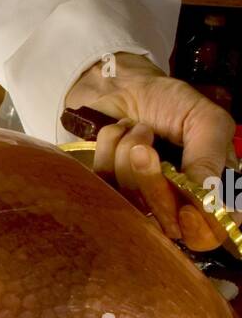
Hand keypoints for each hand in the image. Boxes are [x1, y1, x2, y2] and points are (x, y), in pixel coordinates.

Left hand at [63, 53, 234, 250]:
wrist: (124, 84)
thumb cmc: (170, 102)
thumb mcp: (204, 120)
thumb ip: (210, 157)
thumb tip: (209, 201)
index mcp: (211, 190)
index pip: (212, 233)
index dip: (201, 229)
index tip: (186, 210)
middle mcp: (177, 203)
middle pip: (170, 225)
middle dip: (153, 184)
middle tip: (143, 148)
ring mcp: (141, 201)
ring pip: (134, 204)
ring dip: (129, 156)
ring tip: (137, 128)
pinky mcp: (108, 192)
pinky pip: (105, 187)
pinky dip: (109, 150)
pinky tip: (118, 132)